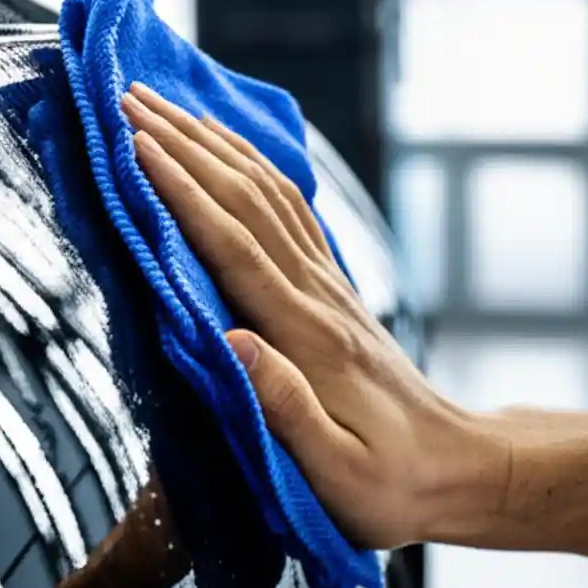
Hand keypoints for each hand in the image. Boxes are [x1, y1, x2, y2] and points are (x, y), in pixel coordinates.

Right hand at [121, 83, 508, 548]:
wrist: (458, 472)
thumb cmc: (391, 488)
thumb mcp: (336, 472)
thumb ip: (284, 407)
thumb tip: (230, 342)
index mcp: (308, 338)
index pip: (235, 248)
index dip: (184, 194)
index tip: (138, 146)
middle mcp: (319, 298)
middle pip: (246, 201)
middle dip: (186, 145)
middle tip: (129, 100)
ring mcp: (330, 290)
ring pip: (269, 195)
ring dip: (216, 145)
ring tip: (166, 107)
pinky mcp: (335, 294)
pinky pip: (292, 213)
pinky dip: (255, 169)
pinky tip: (232, 150)